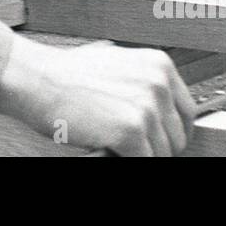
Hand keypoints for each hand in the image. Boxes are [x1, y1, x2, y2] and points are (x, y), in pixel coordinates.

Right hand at [0, 37, 195, 155]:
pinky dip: (128, 160)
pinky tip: (108, 150)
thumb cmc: (66, 74)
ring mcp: (146, 107)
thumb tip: (156, 107)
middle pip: (178, 136)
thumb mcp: (116, 64)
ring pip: (163, 153)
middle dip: (158, 147)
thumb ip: (141, 81)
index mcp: (159, 65)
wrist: (38, 79)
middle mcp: (158, 83)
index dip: (174, 132)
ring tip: (116, 146)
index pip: (187, 111)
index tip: (164, 141)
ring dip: (142, 155)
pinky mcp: (131, 131)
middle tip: (135, 148)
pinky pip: (144, 161)